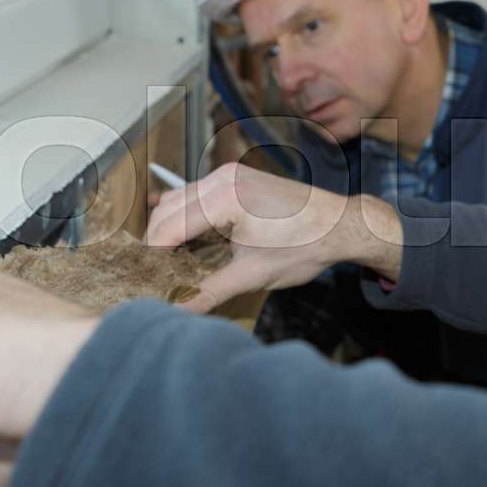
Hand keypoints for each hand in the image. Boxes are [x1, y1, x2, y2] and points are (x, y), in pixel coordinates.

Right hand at [145, 163, 403, 313]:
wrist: (341, 225)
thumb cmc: (304, 247)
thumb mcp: (253, 276)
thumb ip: (208, 293)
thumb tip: (177, 312)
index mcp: (224, 198)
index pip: (166, 228)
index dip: (152, 258)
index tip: (146, 282)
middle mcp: (221, 178)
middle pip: (165, 211)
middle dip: (157, 245)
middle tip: (157, 277)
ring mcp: (228, 174)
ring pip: (177, 200)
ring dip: (170, 229)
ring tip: (174, 264)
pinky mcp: (236, 177)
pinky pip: (196, 195)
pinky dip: (187, 217)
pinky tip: (193, 244)